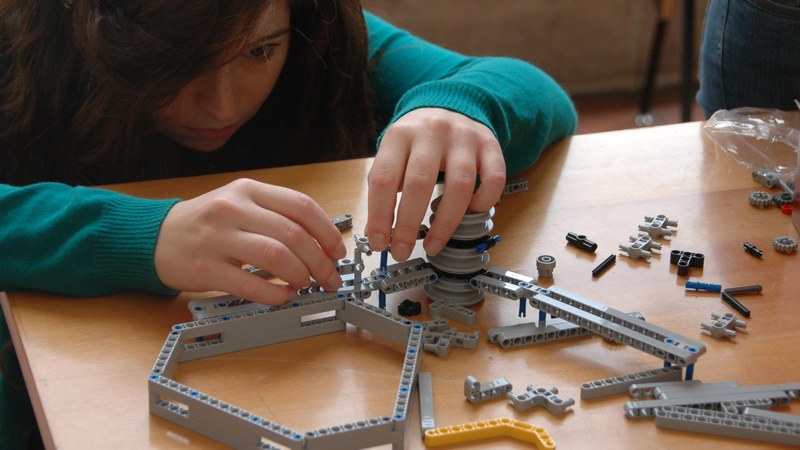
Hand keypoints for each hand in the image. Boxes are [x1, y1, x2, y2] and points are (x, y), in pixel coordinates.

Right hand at [154, 178, 345, 304]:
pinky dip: (276, 294)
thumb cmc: (206, 223)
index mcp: (247, 190)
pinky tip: (284, 296)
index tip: (337, 251)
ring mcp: (218, 238)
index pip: (301, 206)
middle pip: (293, 234)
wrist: (155, 237)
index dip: (327, 232)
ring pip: (276, 257)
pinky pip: (251, 284)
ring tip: (306, 284)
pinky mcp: (206, 268)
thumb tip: (321, 241)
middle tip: (329, 277)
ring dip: (301, 276)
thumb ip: (276, 215)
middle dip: (320, 261)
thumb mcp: (239, 203)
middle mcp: (233, 209)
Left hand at [365, 108, 505, 260]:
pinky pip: (494, 180)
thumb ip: (385, 188)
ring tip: (432, 243)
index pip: (383, 179)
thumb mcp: (394, 154)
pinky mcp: (490, 145)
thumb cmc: (419, 140)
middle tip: (402, 252)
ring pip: (459, 186)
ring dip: (445, 223)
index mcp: (400, 135)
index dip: (379, 216)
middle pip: (419, 184)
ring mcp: (464, 137)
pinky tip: (469, 213)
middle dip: (408, 226)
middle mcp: (432, 132)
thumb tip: (377, 233)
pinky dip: (482, 203)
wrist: (452, 103)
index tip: (380, 243)